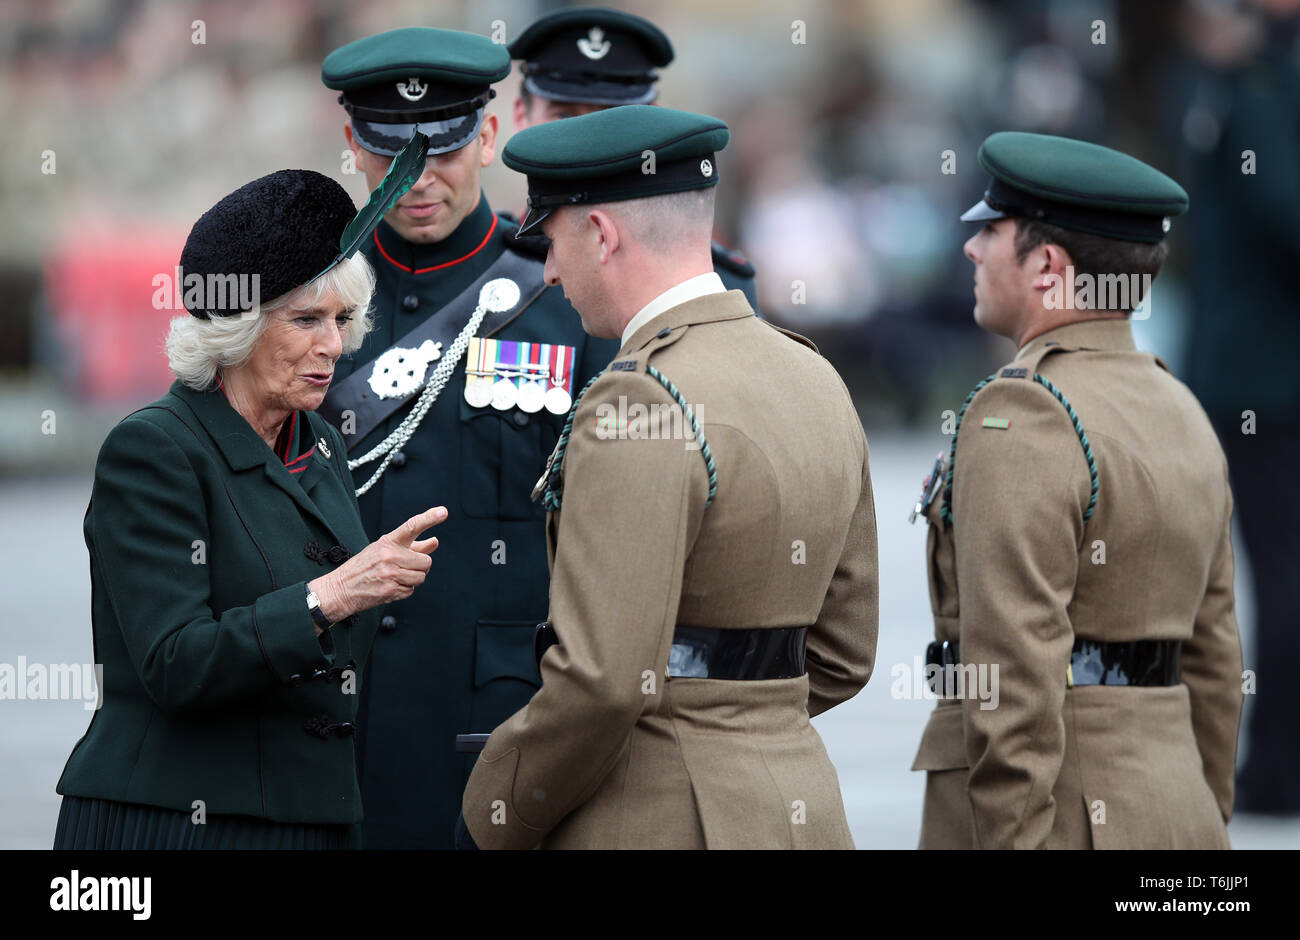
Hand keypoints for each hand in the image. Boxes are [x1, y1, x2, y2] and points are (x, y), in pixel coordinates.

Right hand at [308, 506, 446, 622]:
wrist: (341, 588)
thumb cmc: (363, 567)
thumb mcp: (383, 550)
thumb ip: (413, 546)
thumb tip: (434, 542)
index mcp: (388, 542)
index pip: (412, 526)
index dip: (429, 518)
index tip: (442, 512)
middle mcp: (390, 555)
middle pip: (426, 561)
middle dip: (420, 566)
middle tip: (405, 567)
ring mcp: (390, 573)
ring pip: (421, 577)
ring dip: (413, 579)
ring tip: (396, 577)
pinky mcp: (390, 590)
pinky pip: (411, 590)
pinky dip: (404, 590)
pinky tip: (390, 586)